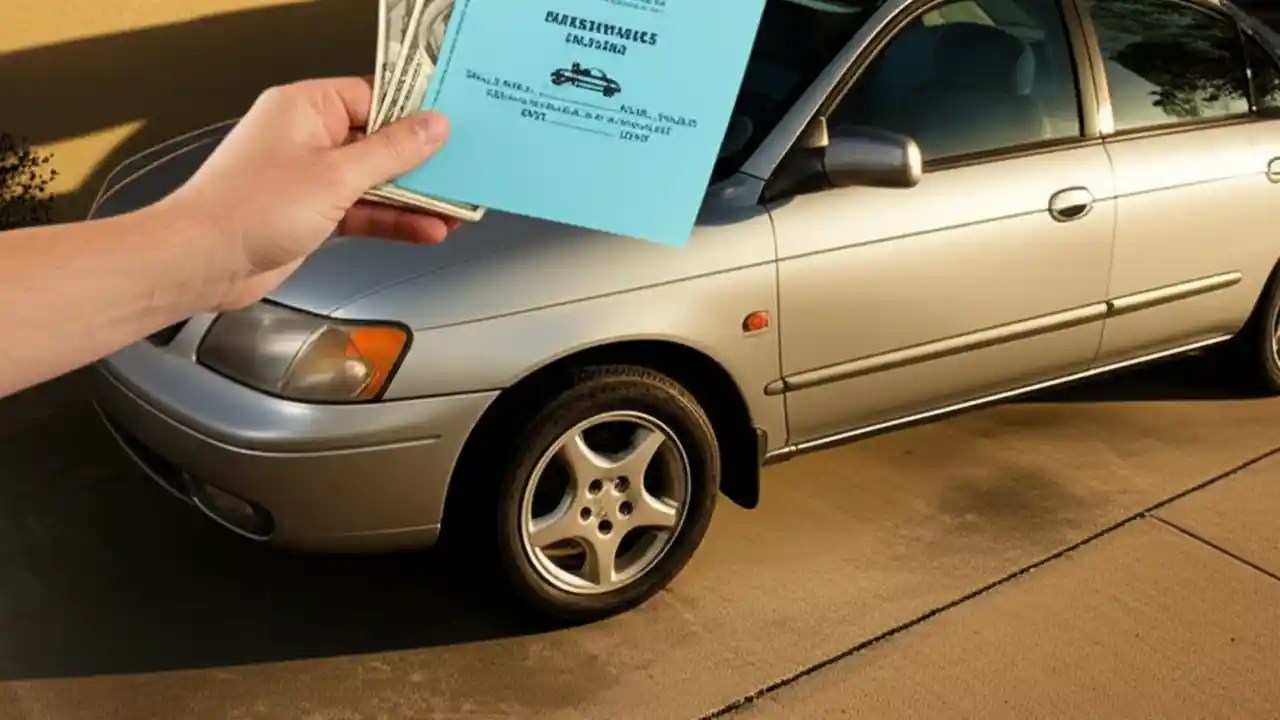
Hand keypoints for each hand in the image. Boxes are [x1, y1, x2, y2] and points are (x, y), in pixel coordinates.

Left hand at [158, 77, 454, 310]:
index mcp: (306, 107)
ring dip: (412, 199)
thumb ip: (391, 152)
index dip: (415, 115)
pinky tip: (425, 231)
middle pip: (379, 142)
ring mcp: (309, 177)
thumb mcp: (336, 175)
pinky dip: (391, 221)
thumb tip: (432, 126)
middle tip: (461, 174)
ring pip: (374, 181)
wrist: (203, 261)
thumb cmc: (250, 208)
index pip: (374, 98)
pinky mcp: (311, 213)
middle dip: (419, 164)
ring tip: (454, 212)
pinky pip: (362, 210)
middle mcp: (307, 137)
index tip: (452, 130)